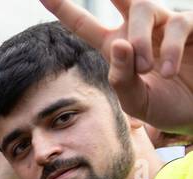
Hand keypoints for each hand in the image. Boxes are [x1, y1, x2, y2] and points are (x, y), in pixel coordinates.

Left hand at [42, 0, 192, 134]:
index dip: (64, 9)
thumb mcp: (135, 100)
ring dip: (141, 39)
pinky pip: (177, 23)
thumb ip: (120, 78)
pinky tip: (166, 70)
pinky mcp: (192, 24)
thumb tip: (119, 43)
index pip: (84, 24)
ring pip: (143, 7)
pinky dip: (169, 49)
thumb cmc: (167, 105)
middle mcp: (140, 28)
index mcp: (116, 45)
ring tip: (146, 69)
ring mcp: (166, 22)